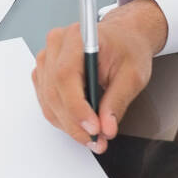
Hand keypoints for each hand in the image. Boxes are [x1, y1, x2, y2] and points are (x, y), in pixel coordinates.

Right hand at [32, 0, 168, 153]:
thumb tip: (106, 127)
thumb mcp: (133, 74)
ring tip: (92, 136)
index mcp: (77, 37)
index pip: (65, 76)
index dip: (76, 107)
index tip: (93, 128)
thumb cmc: (127, 47)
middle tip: (96, 140)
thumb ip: (118, 101)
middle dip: (74, 123)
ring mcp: (46, 59)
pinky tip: (79, 124)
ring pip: (48, 101)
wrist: (122, 37)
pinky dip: (62, 117)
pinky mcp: (44, 72)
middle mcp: (56, 46)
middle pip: (54, 92)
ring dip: (68, 124)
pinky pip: (47, 101)